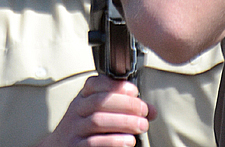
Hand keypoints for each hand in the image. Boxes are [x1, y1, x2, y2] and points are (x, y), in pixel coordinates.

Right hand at [36, 74, 155, 146]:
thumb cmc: (83, 128)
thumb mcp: (98, 112)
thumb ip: (123, 108)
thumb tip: (151, 111)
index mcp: (82, 97)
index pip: (95, 83)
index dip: (116, 86)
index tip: (135, 91)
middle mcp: (76, 110)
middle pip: (100, 102)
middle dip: (126, 105)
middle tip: (144, 111)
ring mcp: (73, 129)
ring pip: (98, 121)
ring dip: (124, 122)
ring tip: (141, 126)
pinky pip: (93, 142)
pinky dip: (114, 141)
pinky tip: (128, 141)